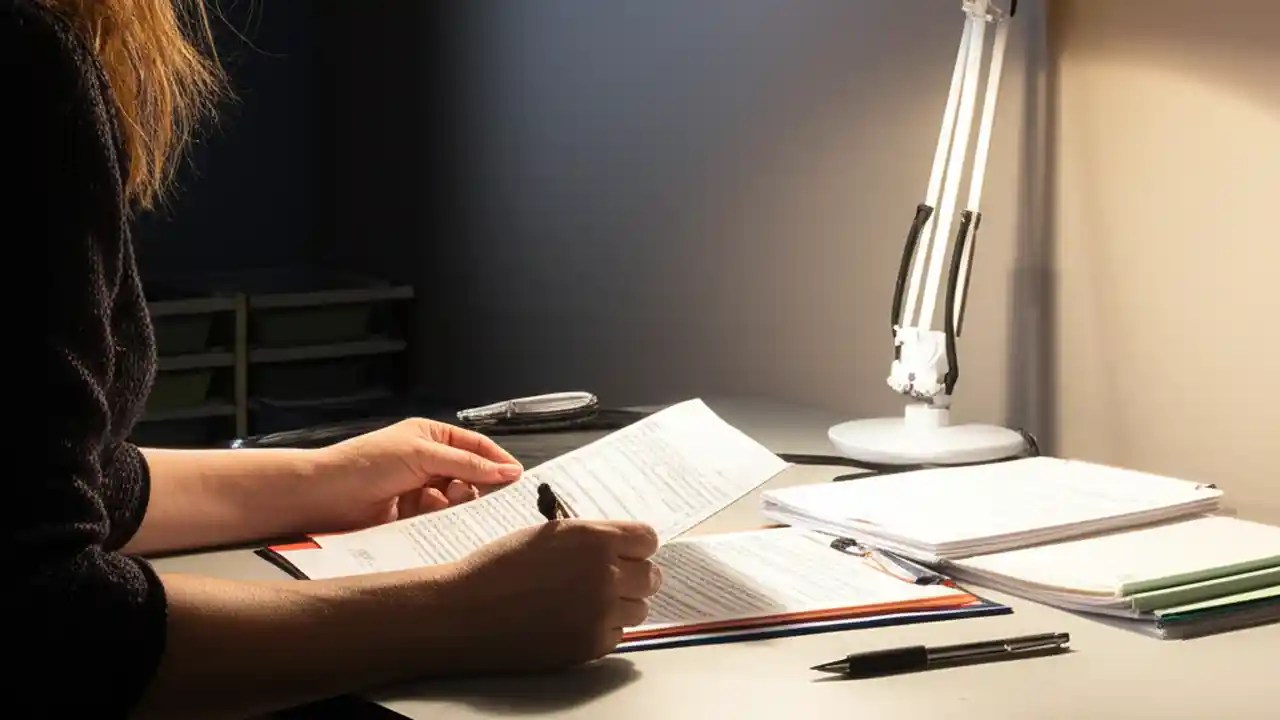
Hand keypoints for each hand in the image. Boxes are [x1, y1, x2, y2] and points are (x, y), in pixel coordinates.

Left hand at [306, 418, 523, 531]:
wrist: (325, 495)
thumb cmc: (368, 463)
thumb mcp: (423, 455)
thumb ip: (468, 465)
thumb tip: (509, 471)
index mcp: (432, 437)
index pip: (476, 447)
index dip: (497, 462)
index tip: (518, 479)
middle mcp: (429, 461)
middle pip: (470, 475)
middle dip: (479, 486)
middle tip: (485, 499)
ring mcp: (421, 489)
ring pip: (457, 500)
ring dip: (459, 504)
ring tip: (451, 506)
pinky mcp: (412, 516)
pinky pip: (440, 519)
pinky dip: (443, 521)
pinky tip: (436, 521)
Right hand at [437, 519, 662, 672]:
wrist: (465, 612)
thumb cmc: (499, 567)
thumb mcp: (549, 534)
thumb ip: (590, 539)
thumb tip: (621, 547)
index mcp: (594, 538)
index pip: (648, 540)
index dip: (636, 547)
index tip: (627, 553)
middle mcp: (604, 574)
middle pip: (652, 576)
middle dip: (634, 576)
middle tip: (609, 580)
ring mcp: (600, 613)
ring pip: (640, 609)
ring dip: (621, 605)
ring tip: (587, 602)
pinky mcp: (591, 645)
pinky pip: (618, 635)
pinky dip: (603, 630)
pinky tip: (573, 621)